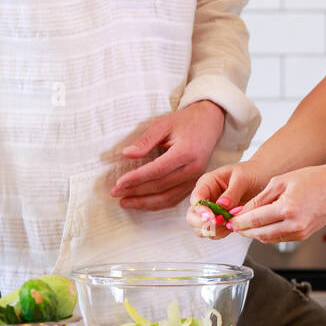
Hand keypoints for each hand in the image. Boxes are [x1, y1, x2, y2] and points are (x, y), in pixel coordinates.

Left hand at [112, 100, 226, 210]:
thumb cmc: (185, 121)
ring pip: (167, 198)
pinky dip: (157, 204)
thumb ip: (146, 140)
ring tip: (125, 202)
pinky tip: (142, 203)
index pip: (157, 170)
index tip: (118, 183)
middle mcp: (193, 169)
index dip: (136, 179)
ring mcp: (195, 178)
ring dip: (144, 202)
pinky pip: (175, 199)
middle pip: (161, 186)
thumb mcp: (163, 124)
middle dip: (136, 192)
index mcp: (186, 152)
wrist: (210, 122)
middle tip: (115, 193)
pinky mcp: (194, 184)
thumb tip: (127, 154)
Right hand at [184, 160, 272, 238]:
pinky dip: (221, 233)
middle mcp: (206, 198)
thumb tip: (221, 205)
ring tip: (230, 225)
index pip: (196, 199)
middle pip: (192, 216)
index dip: (201, 210)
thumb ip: (231, 193)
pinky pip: (214, 232)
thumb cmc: (251, 174)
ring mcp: (211, 211)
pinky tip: (233, 226)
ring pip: (201, 228)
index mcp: (207, 183)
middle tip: (220, 223)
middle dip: (203, 224)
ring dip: (213, 231)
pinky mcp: (219, 221)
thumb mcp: (242, 179)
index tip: (212, 218)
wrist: (262, 178)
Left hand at [228, 162, 325, 242]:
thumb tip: (242, 212)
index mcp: (287, 208)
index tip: (229, 220)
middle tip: (232, 225)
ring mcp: (300, 232)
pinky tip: (260, 226)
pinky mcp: (303, 236)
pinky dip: (267, 234)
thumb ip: (260, 199)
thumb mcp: (280, 181)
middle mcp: (294, 224)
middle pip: (259, 233)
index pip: (255, 220)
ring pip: (268, 239)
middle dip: (243, 230)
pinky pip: (279, 238)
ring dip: (254, 234)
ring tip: (243, 226)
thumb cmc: (311, 179)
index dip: (239, 222)